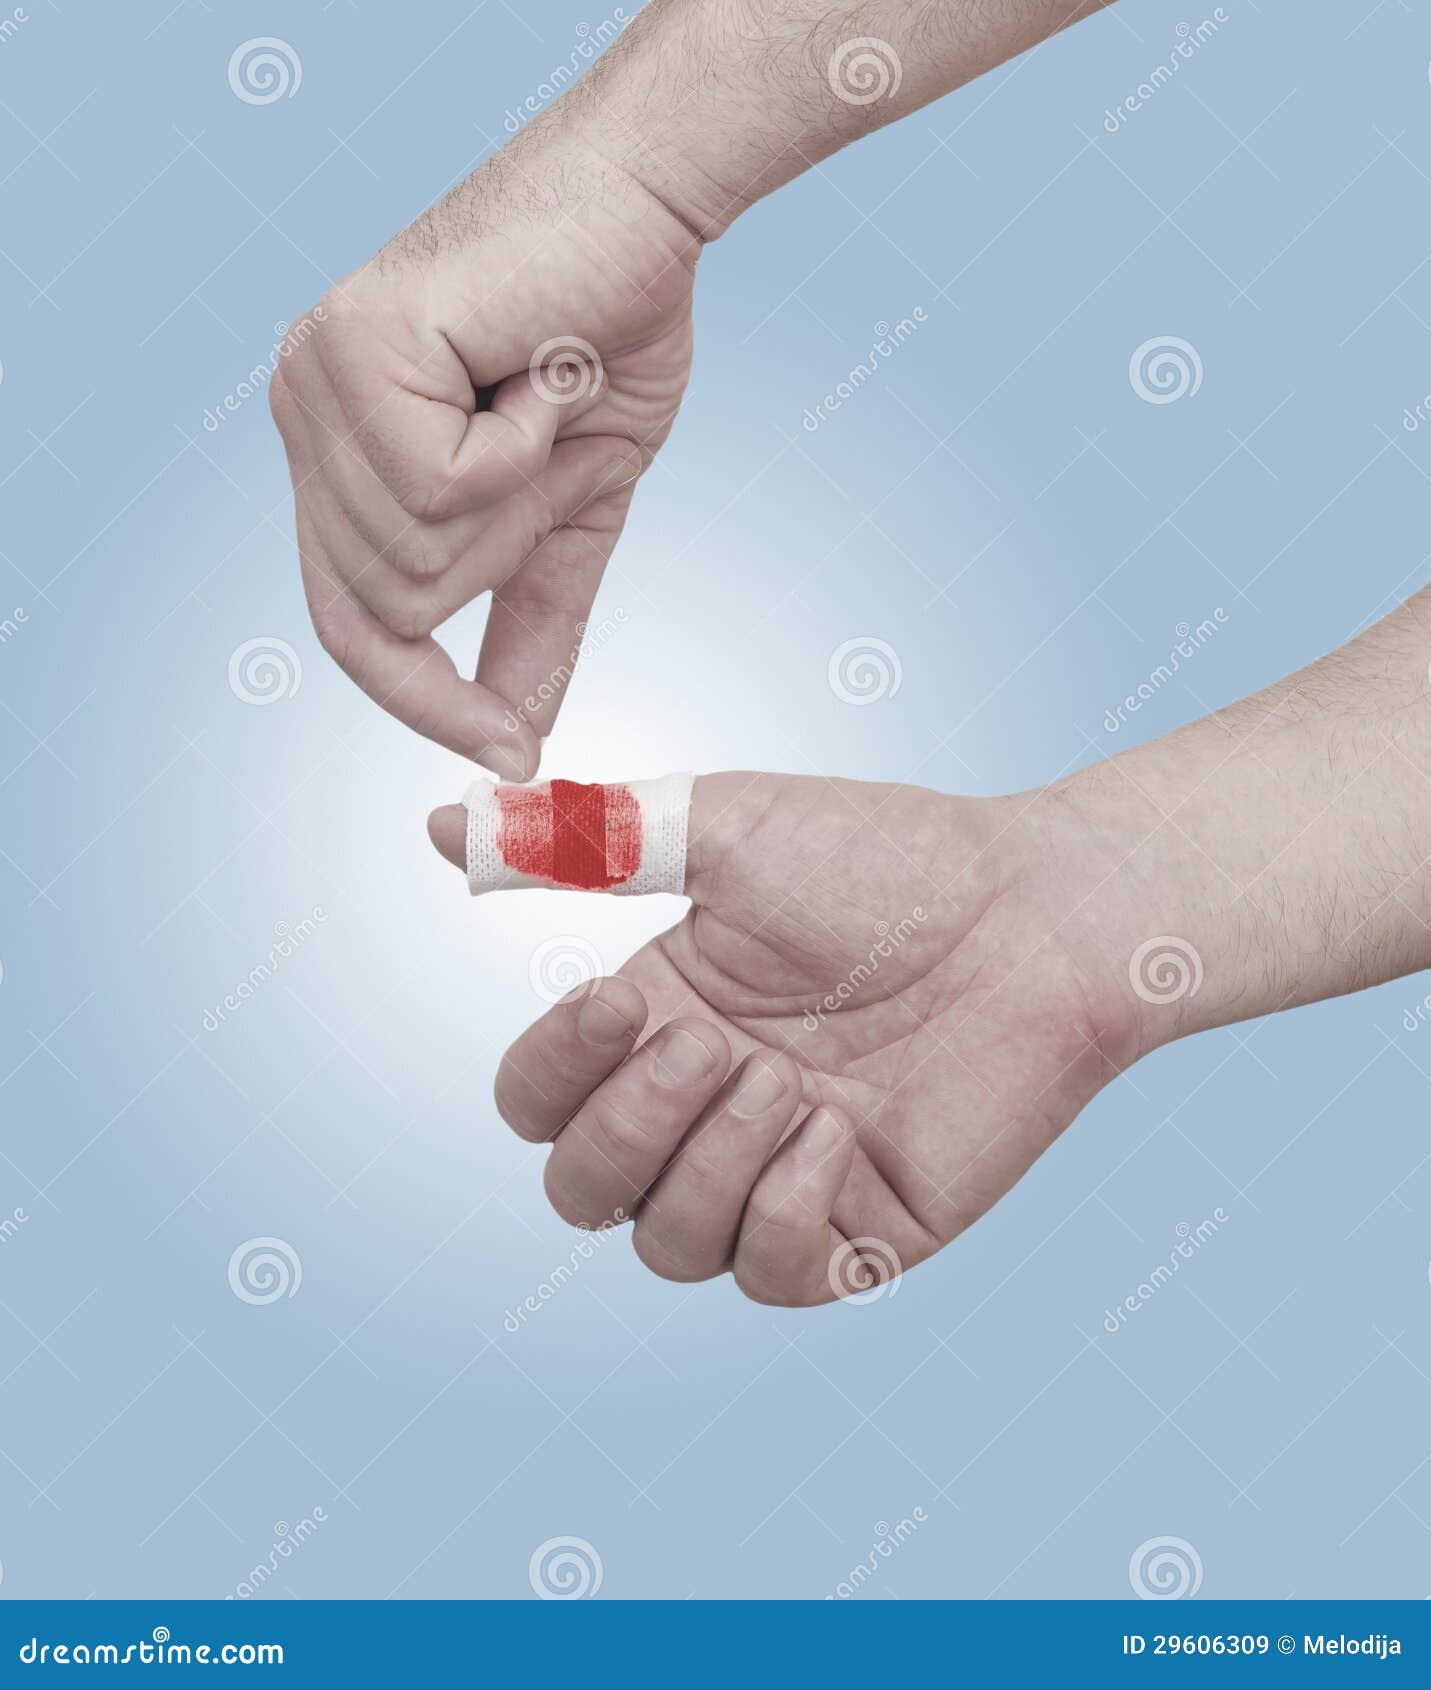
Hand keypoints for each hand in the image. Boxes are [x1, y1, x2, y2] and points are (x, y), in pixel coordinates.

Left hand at [269, 130, 700, 779]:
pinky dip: (519, 448)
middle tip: (547, 447)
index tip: (504, 754)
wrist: (646, 213)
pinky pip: (439, 488)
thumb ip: (529, 624)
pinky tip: (530, 370)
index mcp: (340, 455)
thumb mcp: (568, 516)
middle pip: (388, 604)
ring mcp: (315, 380)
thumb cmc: (606, 338)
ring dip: (517, 496)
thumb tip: (517, 748)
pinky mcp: (353, 348)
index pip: (349, 620)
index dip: (423, 696)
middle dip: (503, 551)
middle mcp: (305, 416)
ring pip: (411, 557)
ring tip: (539, 394)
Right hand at [429, 581, 1430, 1302]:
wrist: (1040, 912)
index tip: (625, 1001)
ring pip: (666, 1246)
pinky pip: (771, 1277)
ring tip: (790, 1083)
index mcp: (661, 1025)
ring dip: (709, 1165)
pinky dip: (782, 1211)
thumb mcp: (722, 830)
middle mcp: (708, 1111)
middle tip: (718, 1048)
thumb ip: (582, 840)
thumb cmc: (889, 858)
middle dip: (627, 1129)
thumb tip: (439, 830)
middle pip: (581, 1193)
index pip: (536, 1104)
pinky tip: (837, 1126)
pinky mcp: (862, 1229)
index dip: (551, 1071)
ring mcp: (782, 1176)